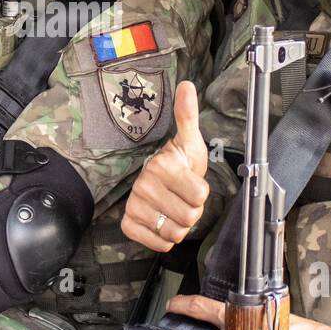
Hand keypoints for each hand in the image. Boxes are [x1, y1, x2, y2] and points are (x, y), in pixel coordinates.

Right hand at [121, 80, 209, 251]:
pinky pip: (157, 242)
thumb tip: (186, 86)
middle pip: (190, 217)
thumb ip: (188, 116)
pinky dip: (163, 238)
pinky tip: (161, 221)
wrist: (156, 182)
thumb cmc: (178, 163)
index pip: (200, 196)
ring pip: (174, 232)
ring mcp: (135, 205)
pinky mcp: (128, 223)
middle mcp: (145, 186)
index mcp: (162, 166)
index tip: (192, 183)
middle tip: (183, 197)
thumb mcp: (190, 141)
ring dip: (179, 225)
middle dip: (192, 210)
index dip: (202, 194)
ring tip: (173, 209)